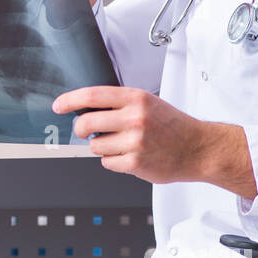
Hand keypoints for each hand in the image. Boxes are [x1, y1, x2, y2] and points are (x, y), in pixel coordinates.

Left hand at [52, 85, 206, 183]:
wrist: (199, 148)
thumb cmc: (173, 126)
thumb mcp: (148, 103)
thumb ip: (120, 104)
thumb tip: (86, 108)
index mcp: (136, 99)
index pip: (93, 95)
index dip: (70, 100)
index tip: (59, 106)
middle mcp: (134, 118)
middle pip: (86, 123)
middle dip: (81, 129)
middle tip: (86, 131)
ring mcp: (135, 141)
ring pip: (95, 146)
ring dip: (102, 147)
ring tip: (122, 144)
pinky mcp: (135, 163)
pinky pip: (107, 163)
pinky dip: (114, 161)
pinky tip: (130, 156)